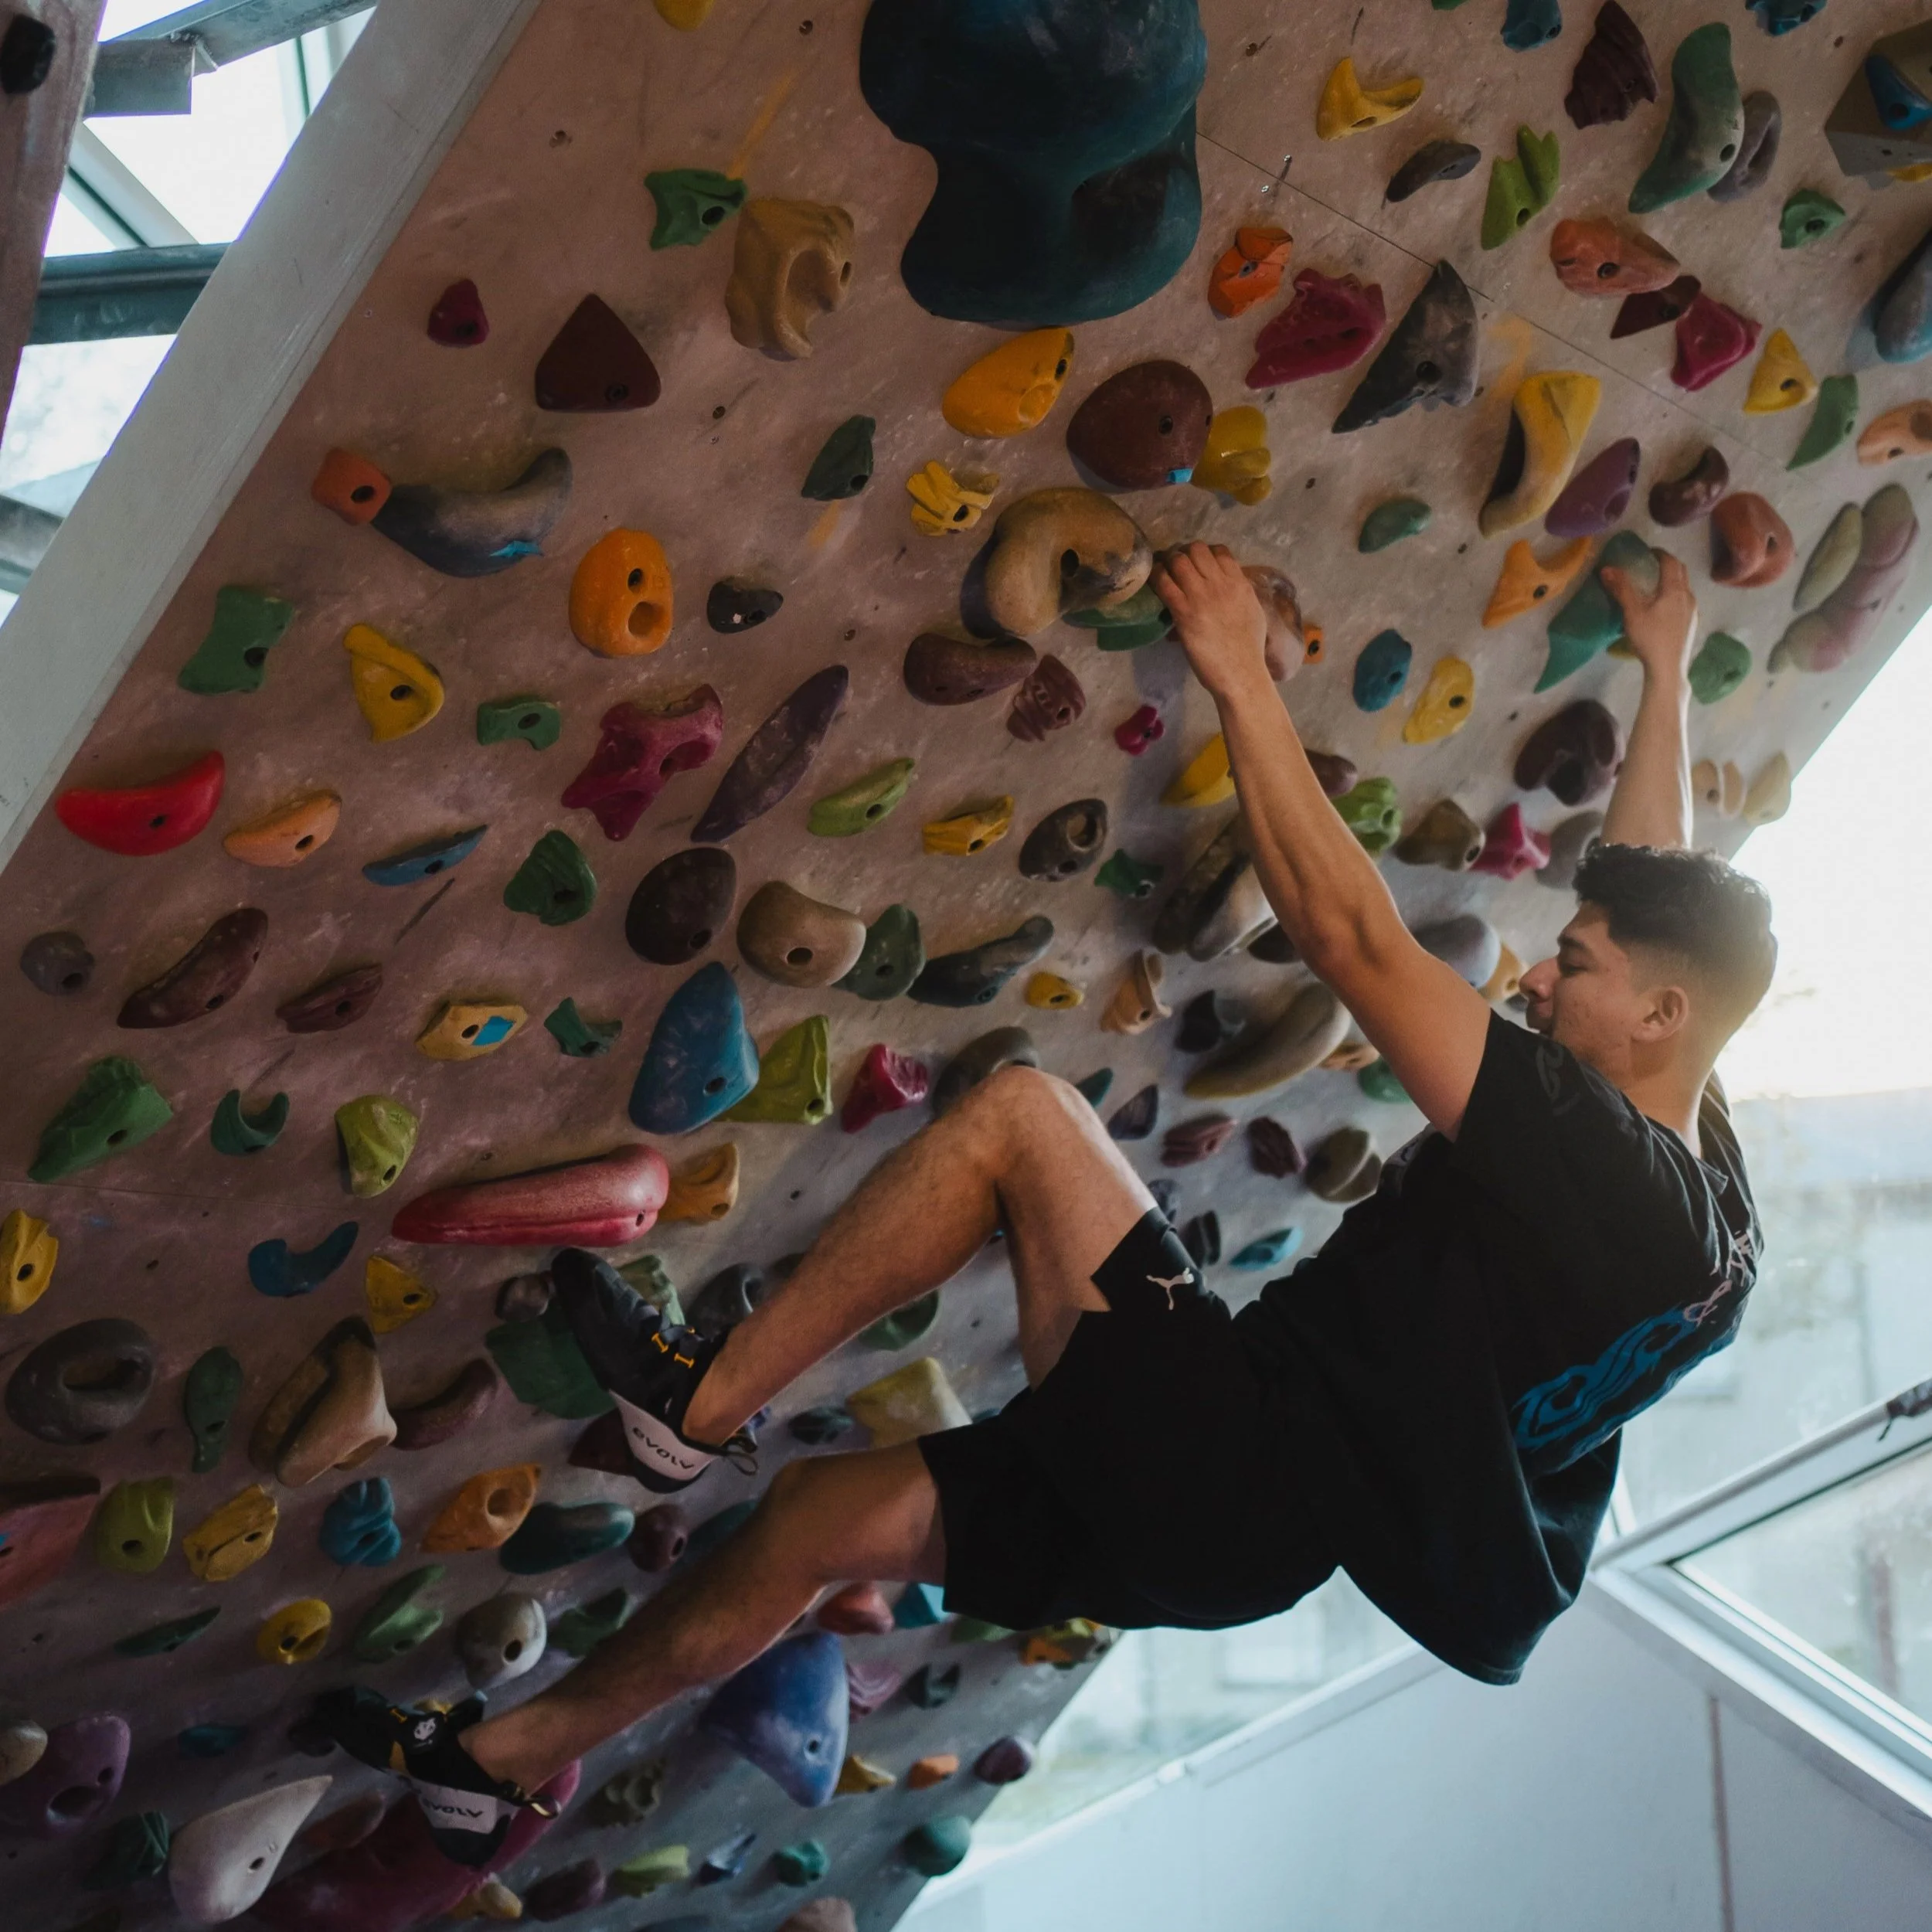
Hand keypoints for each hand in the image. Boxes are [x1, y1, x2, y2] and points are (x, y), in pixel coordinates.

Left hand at [1154, 542, 1270, 699]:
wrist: (1241, 673)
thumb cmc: (1248, 649)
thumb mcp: (1252, 611)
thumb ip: (1240, 593)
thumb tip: (1231, 586)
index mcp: (1239, 584)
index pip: (1221, 551)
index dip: (1206, 552)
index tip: (1197, 562)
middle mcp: (1220, 584)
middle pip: (1197, 550)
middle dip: (1184, 553)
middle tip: (1176, 564)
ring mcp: (1201, 596)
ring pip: (1178, 560)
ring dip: (1168, 562)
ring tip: (1163, 570)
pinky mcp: (1183, 612)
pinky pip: (1164, 583)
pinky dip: (1156, 577)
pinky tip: (1153, 580)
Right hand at [1603, 550, 1695, 681]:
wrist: (1668, 668)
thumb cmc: (1650, 639)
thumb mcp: (1632, 613)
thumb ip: (1621, 589)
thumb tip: (1607, 568)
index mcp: (1675, 590)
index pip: (1671, 562)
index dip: (1659, 554)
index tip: (1646, 552)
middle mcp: (1688, 596)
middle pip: (1681, 571)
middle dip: (1667, 564)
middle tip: (1651, 565)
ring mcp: (1693, 610)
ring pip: (1684, 587)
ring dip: (1672, 580)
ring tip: (1655, 585)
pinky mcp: (1692, 623)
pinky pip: (1684, 601)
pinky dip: (1674, 595)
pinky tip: (1663, 607)